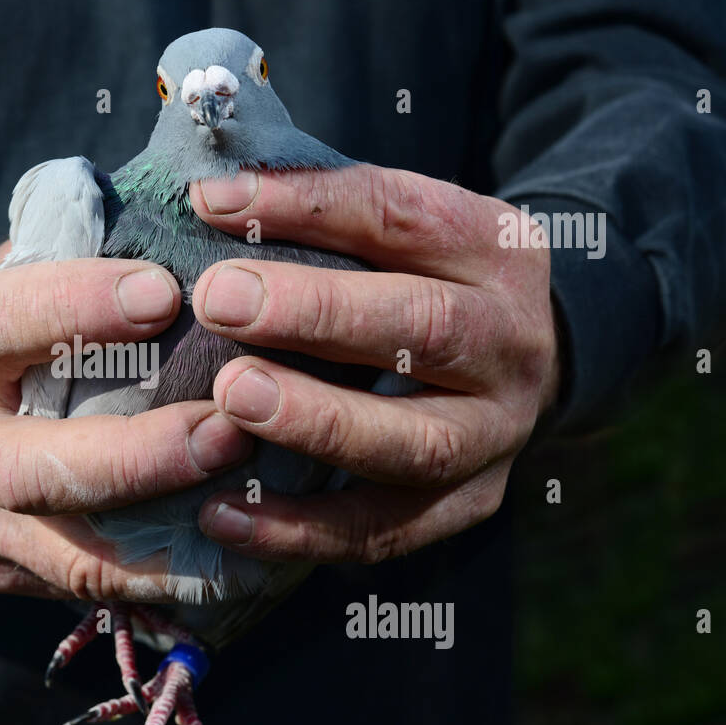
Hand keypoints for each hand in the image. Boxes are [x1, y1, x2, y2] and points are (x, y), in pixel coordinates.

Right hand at [0, 243, 253, 599]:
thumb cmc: (4, 318)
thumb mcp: (19, 263)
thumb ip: (86, 242)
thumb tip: (201, 200)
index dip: (74, 309)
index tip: (166, 292)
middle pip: (29, 471)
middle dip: (134, 458)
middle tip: (227, 430)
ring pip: (60, 552)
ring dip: (158, 539)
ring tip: (246, 508)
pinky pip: (79, 588)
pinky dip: (155, 581)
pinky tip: (226, 560)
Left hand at [187, 164, 560, 563]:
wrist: (517, 366)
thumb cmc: (418, 283)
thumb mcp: (400, 230)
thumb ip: (322, 211)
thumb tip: (208, 192)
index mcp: (494, 251)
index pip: (403, 216)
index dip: (307, 206)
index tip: (210, 203)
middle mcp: (511, 343)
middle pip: (426, 327)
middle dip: (317, 314)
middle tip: (219, 301)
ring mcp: (497, 435)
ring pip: (415, 442)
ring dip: (318, 421)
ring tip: (231, 400)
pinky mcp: (467, 506)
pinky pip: (383, 532)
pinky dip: (300, 529)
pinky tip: (223, 515)